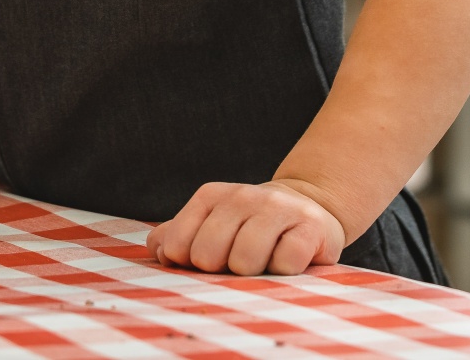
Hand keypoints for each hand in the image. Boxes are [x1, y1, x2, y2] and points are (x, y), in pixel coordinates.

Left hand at [146, 179, 346, 275]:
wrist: (307, 210)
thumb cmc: (248, 228)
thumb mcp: (209, 226)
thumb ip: (176, 237)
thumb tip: (159, 251)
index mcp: (210, 196)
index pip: (179, 245)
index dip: (189, 265)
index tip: (206, 263)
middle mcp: (241, 196)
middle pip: (208, 255)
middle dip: (221, 269)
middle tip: (237, 263)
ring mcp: (277, 208)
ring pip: (245, 260)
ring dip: (253, 273)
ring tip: (263, 262)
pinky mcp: (310, 226)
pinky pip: (285, 263)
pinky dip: (283, 271)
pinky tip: (287, 259)